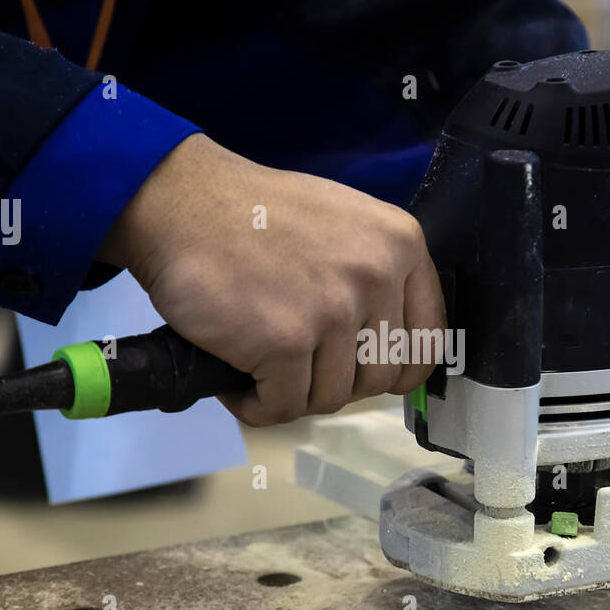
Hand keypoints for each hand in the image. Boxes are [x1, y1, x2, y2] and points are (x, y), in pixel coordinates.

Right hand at [99, 133, 445, 425]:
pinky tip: (237, 383)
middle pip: (379, 378)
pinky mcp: (285, 341)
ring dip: (293, 394)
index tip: (366, 375)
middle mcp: (376, 276)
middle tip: (298, 368)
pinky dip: (256, 405)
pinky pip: (284, 406)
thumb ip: (377, 275)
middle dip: (336, 384)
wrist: (182, 203)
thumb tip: (390, 341)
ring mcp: (332, 310)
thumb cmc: (253, 213)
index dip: (395, 371)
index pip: (428, 343)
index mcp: (400, 246)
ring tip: (262, 368)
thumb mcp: (344, 222)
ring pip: (332, 397)